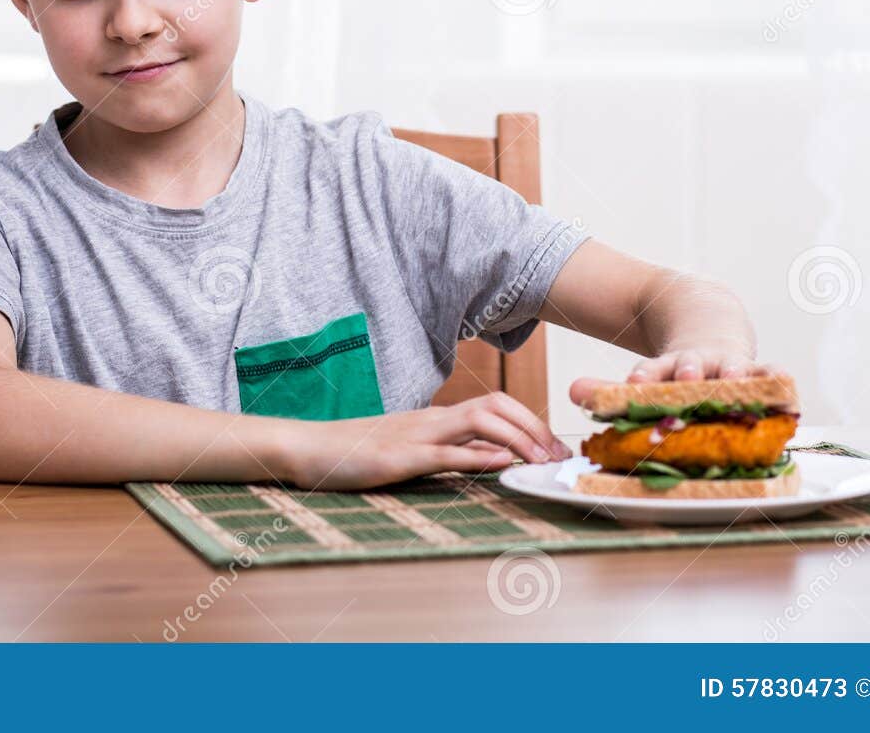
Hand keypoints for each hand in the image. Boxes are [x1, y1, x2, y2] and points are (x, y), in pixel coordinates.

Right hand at [283, 392, 573, 490]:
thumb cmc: (359, 452)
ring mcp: (417, 435)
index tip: (555, 448)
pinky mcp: (401, 456)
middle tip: (560, 457)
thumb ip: (452, 451)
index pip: (496, 405)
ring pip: (479, 422)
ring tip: (541, 461)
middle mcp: (433, 419)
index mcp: (438, 417)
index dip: (531, 421)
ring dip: (518, 439)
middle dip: (535, 428)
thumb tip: (495, 457)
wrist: (310, 448)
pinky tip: (501, 464)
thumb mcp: (413, 449)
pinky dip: (478, 456)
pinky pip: (446, 452)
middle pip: (497, 406)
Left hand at [568, 346, 780, 408]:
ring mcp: (731, 367)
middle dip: (690, 374)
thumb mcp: (646, 374)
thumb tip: (571, 393)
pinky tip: (791, 399)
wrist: (710, 324)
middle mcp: (701, 365)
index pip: (654, 371)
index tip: (634, 382)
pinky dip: (780, 384)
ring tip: (735, 385)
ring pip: (732, 370)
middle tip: (688, 378)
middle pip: (694, 369)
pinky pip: (772, 377)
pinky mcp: (757, 371)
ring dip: (733, 378)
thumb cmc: (678, 368)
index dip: (645, 376)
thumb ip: (607, 390)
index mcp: (669, 367)